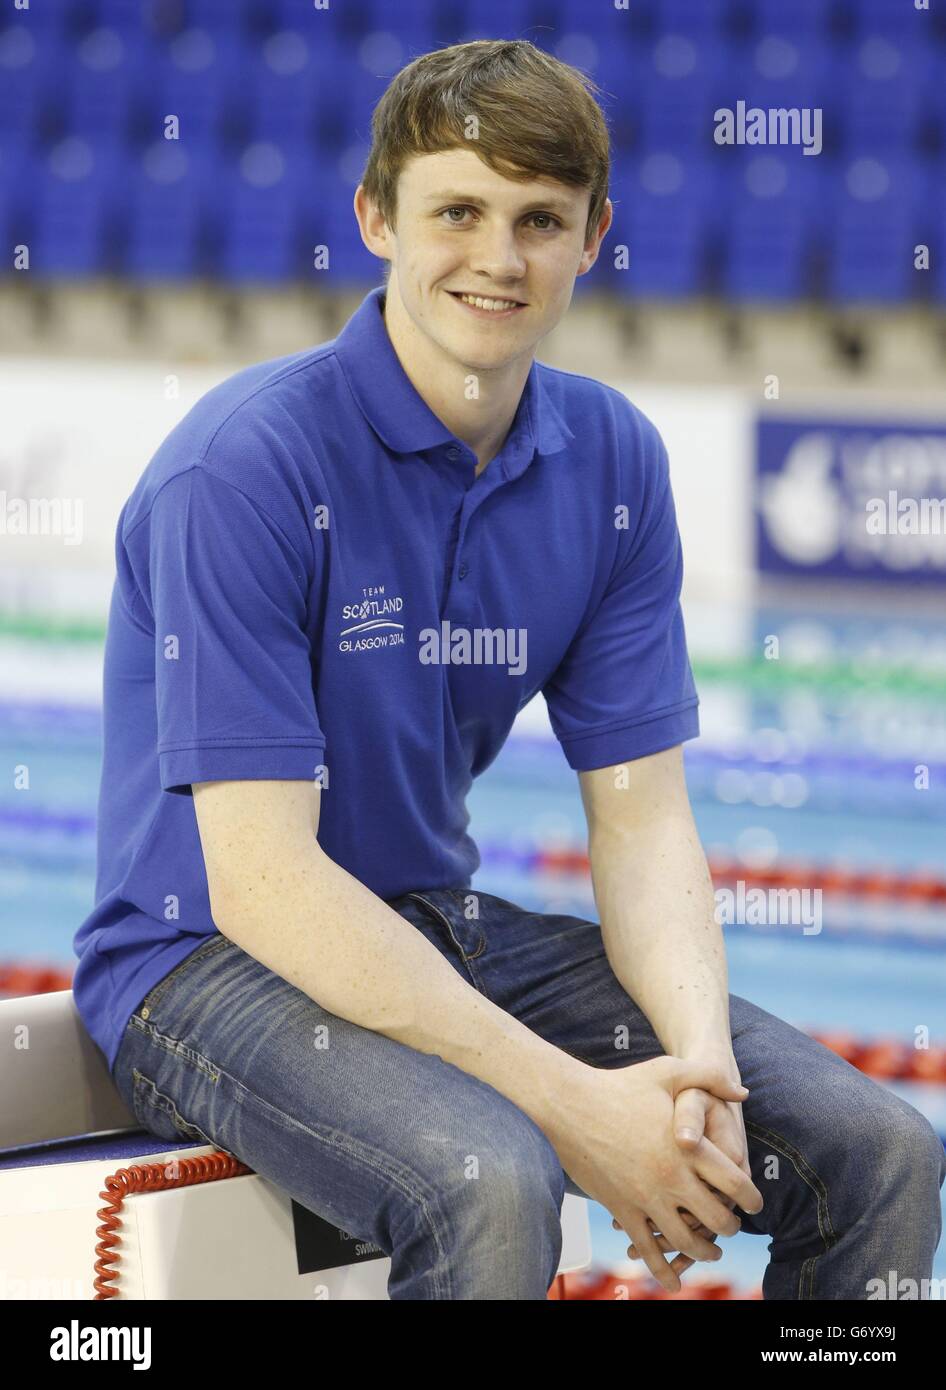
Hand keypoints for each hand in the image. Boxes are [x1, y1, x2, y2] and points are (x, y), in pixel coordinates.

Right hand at [553, 1055, 761, 1292]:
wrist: (570, 1105)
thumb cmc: (620, 1085)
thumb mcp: (668, 1071)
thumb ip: (709, 1077)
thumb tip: (743, 1091)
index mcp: (688, 1146)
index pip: (735, 1183)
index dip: (752, 1198)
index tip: (754, 1203)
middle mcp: (671, 1177)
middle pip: (717, 1218)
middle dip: (731, 1226)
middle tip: (733, 1224)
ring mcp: (646, 1197)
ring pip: (687, 1240)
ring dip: (705, 1251)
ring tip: (710, 1250)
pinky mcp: (622, 1210)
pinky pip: (648, 1250)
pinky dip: (664, 1271)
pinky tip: (674, 1282)